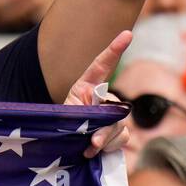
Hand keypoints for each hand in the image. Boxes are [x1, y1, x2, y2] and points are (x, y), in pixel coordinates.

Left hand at [63, 29, 131, 158]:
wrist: (58, 147)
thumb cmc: (57, 127)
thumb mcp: (64, 118)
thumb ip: (82, 118)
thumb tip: (102, 132)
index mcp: (85, 87)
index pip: (101, 65)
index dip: (114, 49)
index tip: (127, 33)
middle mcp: (102, 99)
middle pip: (116, 107)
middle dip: (105, 127)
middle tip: (93, 142)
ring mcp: (111, 115)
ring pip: (120, 125)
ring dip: (105, 139)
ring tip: (89, 148)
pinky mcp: (117, 132)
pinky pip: (122, 138)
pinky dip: (109, 146)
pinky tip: (95, 152)